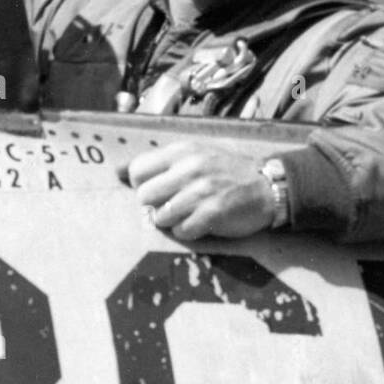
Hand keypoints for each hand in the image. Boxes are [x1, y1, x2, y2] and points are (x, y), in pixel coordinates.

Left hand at [118, 141, 276, 240]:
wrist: (267, 186)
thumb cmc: (226, 171)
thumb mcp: (194, 155)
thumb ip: (157, 162)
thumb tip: (116, 171)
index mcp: (182, 151)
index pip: (137, 170)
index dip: (142, 185)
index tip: (157, 189)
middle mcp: (190, 169)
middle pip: (144, 196)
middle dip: (155, 205)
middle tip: (174, 204)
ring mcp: (201, 192)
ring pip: (160, 216)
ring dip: (172, 220)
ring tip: (189, 213)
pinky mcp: (212, 214)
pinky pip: (181, 231)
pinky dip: (188, 231)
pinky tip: (201, 222)